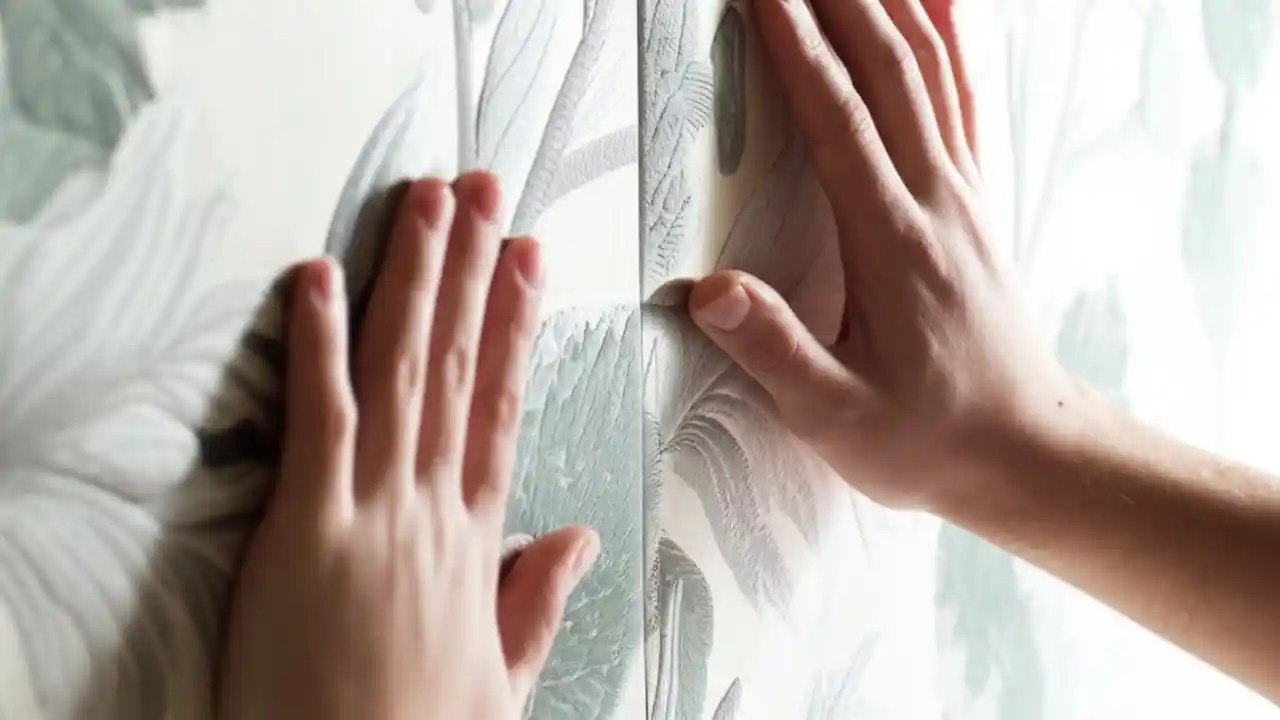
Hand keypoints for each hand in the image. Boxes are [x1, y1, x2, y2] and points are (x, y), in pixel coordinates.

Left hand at [218, 174, 597, 719]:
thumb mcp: (501, 674)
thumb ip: (537, 598)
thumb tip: (574, 538)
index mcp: (477, 537)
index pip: (502, 406)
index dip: (516, 326)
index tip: (526, 264)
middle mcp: (436, 506)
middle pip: (461, 365)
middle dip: (471, 270)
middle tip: (482, 193)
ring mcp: (379, 509)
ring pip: (407, 368)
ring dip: (416, 276)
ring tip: (429, 201)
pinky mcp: (314, 525)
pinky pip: (323, 415)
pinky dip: (320, 340)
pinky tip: (319, 275)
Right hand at [689, 0, 1072, 509]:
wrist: (1024, 450)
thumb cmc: (931, 436)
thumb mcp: (838, 418)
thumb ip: (775, 352)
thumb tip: (711, 292)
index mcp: (891, 243)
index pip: (834, 117)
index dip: (793, 44)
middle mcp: (935, 201)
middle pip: (886, 68)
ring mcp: (963, 195)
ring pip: (930, 69)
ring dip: (889, 1)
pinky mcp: (975, 202)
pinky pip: (963, 98)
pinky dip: (949, 38)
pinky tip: (939, 3)